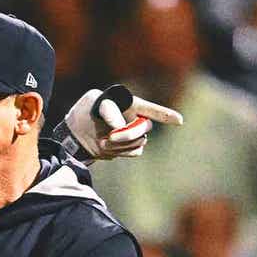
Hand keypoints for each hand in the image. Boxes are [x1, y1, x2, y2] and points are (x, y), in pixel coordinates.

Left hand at [55, 84, 182, 160]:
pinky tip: (106, 147)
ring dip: (120, 145)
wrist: (77, 134)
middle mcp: (136, 118)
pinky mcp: (131, 148)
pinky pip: (135, 152)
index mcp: (130, 104)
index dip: (166, 115)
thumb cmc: (86, 112)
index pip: (151, 109)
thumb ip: (108, 111)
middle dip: (128, 135)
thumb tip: (120, 127)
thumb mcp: (93, 104)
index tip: (179, 121)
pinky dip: (120, 152)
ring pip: (140, 142)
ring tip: (103, 141)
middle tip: (110, 137)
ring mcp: (135, 134)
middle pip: (144, 128)